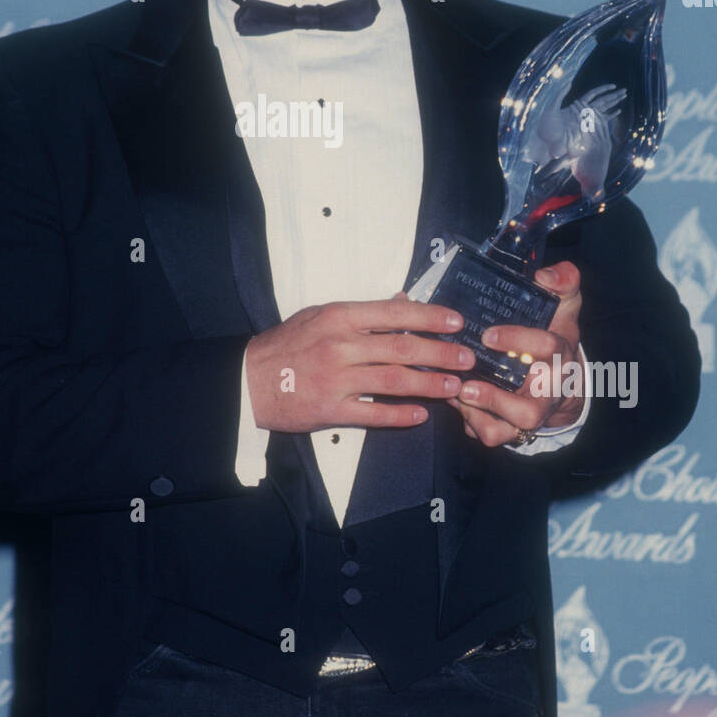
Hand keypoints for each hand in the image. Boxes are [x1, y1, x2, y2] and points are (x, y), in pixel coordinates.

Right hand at [245, 296, 475, 433]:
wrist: (249, 380)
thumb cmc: (286, 345)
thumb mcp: (320, 315)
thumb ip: (362, 313)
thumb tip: (402, 302)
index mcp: (339, 317)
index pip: (395, 313)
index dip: (430, 317)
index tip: (456, 322)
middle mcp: (340, 346)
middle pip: (402, 348)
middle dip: (441, 353)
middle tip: (467, 358)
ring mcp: (336, 379)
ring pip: (394, 380)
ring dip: (429, 384)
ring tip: (454, 386)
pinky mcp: (331, 410)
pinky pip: (373, 413)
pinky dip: (399, 415)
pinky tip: (420, 415)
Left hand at [445, 260, 584, 447]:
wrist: (563, 376)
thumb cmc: (555, 332)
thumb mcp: (564, 304)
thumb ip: (563, 281)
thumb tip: (545, 275)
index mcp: (560, 356)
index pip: (547, 349)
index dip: (518, 341)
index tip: (487, 335)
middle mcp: (548, 391)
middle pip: (530, 411)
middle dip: (496, 400)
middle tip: (466, 386)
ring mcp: (531, 411)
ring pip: (510, 430)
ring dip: (480, 417)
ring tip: (456, 396)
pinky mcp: (514, 425)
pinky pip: (494, 434)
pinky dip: (473, 422)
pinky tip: (455, 401)